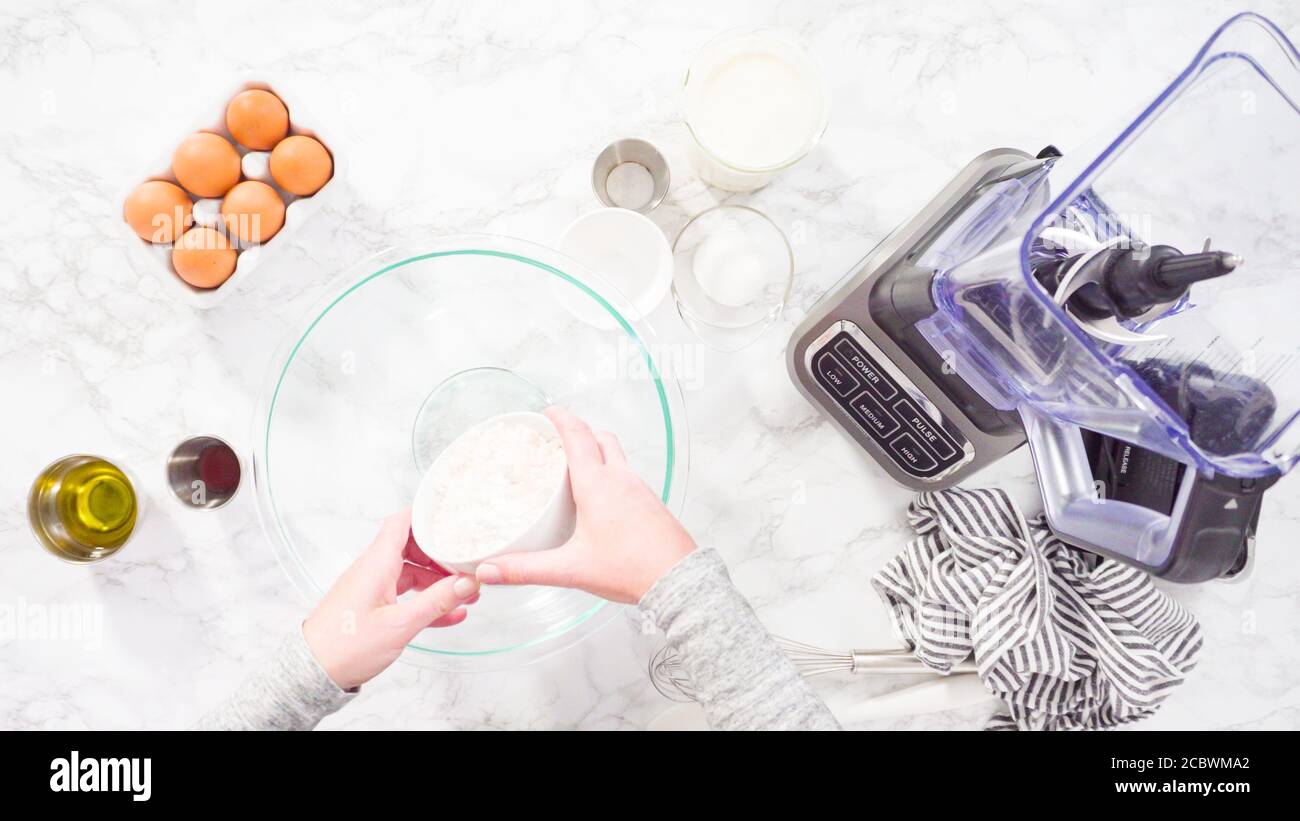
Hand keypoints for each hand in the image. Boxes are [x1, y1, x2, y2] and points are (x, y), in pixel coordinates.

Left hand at [302, 510, 479, 689]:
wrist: (312, 672)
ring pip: (410, 573)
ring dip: (437, 582)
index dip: (428, 517)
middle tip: (466, 564)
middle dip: (441, 555)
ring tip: (465, 594)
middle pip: (412, 547)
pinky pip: (403, 595)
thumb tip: (466, 583)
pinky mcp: (371, 605)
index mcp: (376, 564)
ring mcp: (371, 587)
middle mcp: (372, 570)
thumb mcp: (399, 625)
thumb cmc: (344, 647)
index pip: (402, 522)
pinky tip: (448, 615)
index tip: (453, 521)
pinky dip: (424, 601)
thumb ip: (436, 602)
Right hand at [475, 406, 695, 603]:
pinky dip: (611, 472)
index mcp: (598, 484)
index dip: (561, 418)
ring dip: (597, 450)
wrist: (678, 579)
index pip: (577, 436)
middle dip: (578, 431)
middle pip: (599, 437)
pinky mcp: (650, 502)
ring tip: (576, 466)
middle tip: (557, 438)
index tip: (547, 412)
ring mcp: (639, 488)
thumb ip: (526, 569)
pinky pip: (628, 475)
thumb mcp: (571, 569)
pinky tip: (602, 497)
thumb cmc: (631, 569)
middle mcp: (620, 478)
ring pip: (616, 455)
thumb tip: (488, 570)